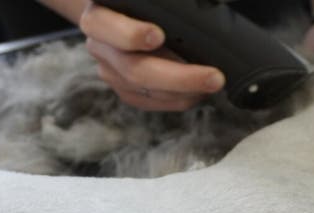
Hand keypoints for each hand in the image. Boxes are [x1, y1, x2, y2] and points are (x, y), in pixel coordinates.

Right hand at [79, 2, 225, 110]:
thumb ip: (165, 5)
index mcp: (99, 15)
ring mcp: (109, 70)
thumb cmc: (140, 3)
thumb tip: (207, 3)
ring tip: (214, 83)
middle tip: (213, 77)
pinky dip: (178, 99)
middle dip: (179, 77)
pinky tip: (199, 92)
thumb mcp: (148, 1)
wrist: (121, 15)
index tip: (158, 36)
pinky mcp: (123, 89)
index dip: (131, 34)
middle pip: (134, 69)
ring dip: (185, 91)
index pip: (105, 26)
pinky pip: (150, 101)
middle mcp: (99, 45)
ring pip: (145, 91)